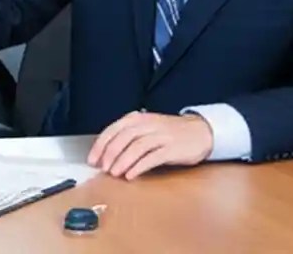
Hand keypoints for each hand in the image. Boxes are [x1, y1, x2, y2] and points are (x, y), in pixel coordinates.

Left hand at [87, 111, 214, 179]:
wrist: (200, 132)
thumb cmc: (169, 132)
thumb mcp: (146, 127)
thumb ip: (128, 136)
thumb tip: (105, 154)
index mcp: (138, 119)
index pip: (113, 130)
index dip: (100, 145)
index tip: (92, 159)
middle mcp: (148, 125)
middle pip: (123, 138)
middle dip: (110, 154)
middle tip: (103, 168)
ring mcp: (161, 136)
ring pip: (136, 147)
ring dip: (123, 161)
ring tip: (115, 173)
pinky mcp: (172, 149)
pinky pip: (153, 157)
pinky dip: (139, 166)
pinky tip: (132, 174)